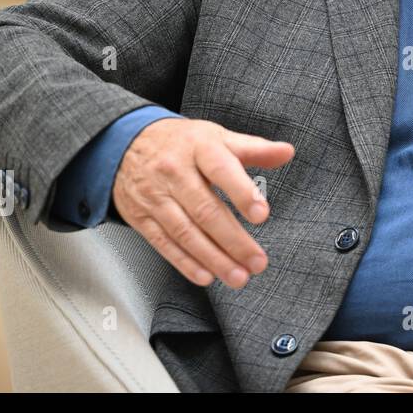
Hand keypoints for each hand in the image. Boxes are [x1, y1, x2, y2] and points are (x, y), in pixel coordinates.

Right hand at [112, 117, 294, 289]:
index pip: (221, 170)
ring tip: (238, 276)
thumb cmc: (182, 143)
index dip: (242, 192)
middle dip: (233, 240)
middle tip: (257, 261)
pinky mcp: (141, 217)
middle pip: (205, 210)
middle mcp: (174, 172)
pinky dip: (186, 263)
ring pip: (185, 232)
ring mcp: (155, 196)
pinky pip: (164, 243)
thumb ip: (253, 148)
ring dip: (214, 258)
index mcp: (199, 148)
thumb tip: (286, 152)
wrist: (126, 144)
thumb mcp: (217, 137)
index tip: (261, 214)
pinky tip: (206, 276)